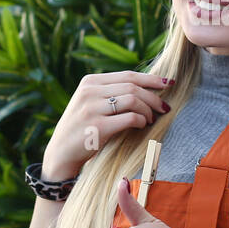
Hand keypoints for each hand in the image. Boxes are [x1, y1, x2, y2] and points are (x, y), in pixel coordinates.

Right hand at [41, 71, 173, 179]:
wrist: (61, 153)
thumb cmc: (82, 128)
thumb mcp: (90, 102)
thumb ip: (110, 92)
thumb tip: (146, 85)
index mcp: (89, 82)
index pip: (127, 75)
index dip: (151, 79)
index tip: (168, 83)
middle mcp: (89, 92)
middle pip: (132, 86)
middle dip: (154, 96)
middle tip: (165, 107)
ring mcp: (92, 109)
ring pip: (133, 100)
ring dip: (148, 109)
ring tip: (152, 118)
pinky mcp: (97, 127)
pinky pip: (130, 118)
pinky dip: (141, 120)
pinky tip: (143, 125)